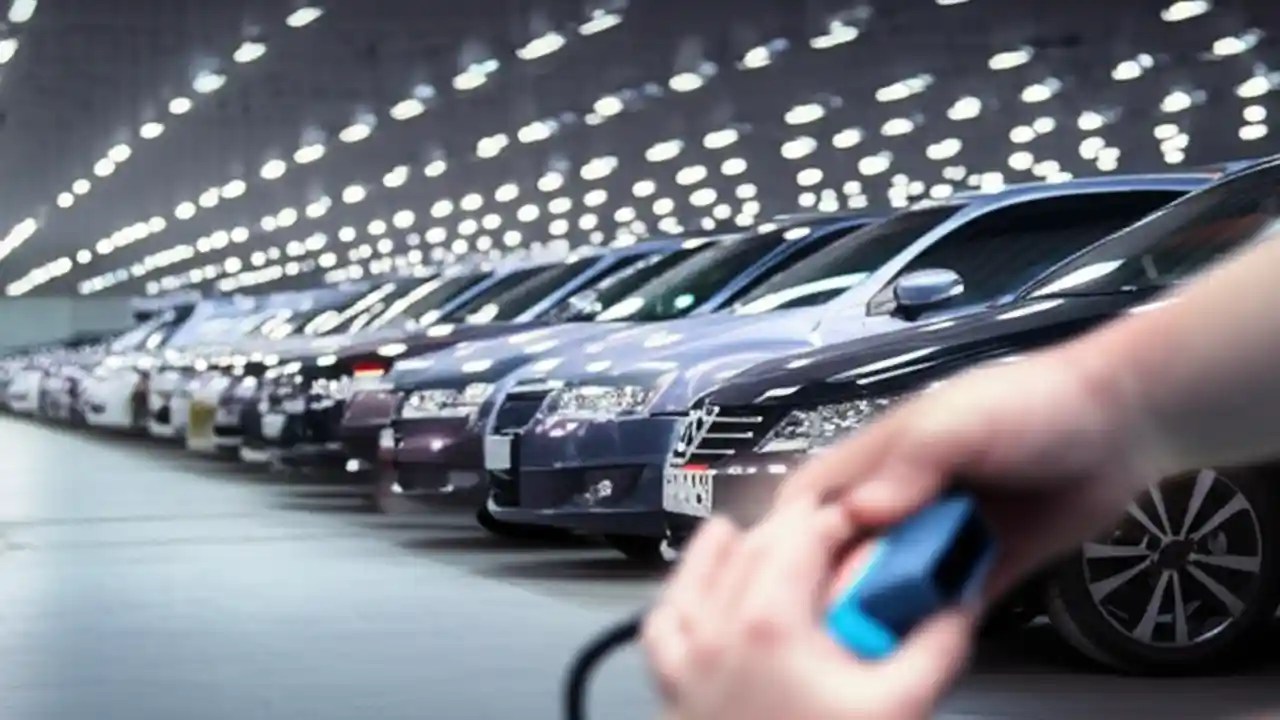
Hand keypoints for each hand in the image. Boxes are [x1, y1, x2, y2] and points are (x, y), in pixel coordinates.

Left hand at [642, 501, 977, 719]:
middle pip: (757, 542)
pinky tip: (709, 589)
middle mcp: (717, 629)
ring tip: (785, 547)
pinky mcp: (673, 687)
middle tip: (845, 536)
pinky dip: (687, 593)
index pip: (806, 531)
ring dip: (744, 546)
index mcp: (770, 622)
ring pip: (703, 568)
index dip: (843, 516)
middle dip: (804, 527)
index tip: (871, 520)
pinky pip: (665, 620)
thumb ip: (936, 645)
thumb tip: (956, 606)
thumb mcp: (899, 707)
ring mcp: (688, 657)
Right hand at [778, 349, 1162, 597]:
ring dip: (891, 607)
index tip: (794, 570)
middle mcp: (908, 497)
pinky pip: (951, 604)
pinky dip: (940, 622)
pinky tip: (936, 635)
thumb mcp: (957, 422)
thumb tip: (859, 514)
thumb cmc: (1034, 403)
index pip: (816, 499)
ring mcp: (948, 532)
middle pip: (852, 550)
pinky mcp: (988, 563)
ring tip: (889, 630)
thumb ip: (905, 465)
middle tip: (850, 614)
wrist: (1126, 421)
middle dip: (846, 582)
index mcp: (884, 458)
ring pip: (898, 583)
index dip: (797, 534)